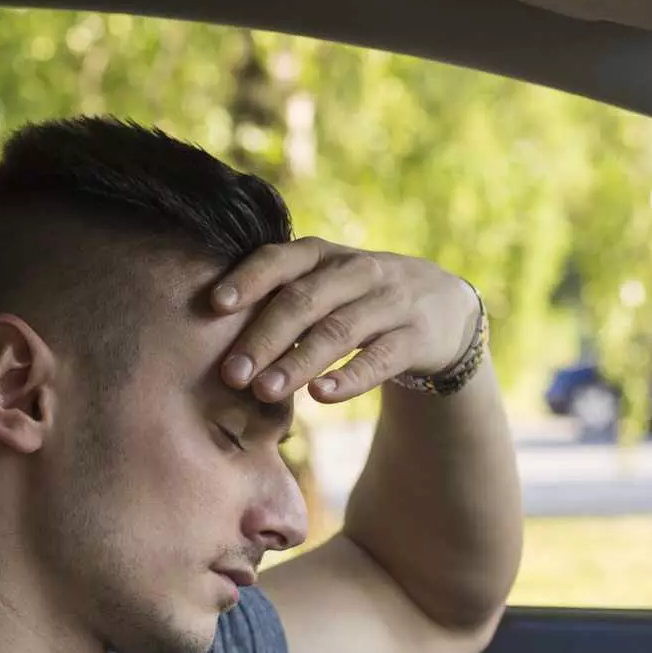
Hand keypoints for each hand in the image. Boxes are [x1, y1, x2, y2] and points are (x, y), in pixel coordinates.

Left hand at [208, 238, 478, 402]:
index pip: (282, 259)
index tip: (213, 305)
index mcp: (325, 255)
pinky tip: (321, 397)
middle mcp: (358, 272)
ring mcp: (391, 302)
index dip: (248, 279)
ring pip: (339, 330)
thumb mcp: (325, 284)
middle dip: (264, 337)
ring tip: (266, 391)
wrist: (443, 307)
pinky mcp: (416, 337)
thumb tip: (208, 329)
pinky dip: (349, 378)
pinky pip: (380, 358)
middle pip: (305, 300)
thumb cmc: (360, 298)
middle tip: (231, 374)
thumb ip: (280, 296)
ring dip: (299, 361)